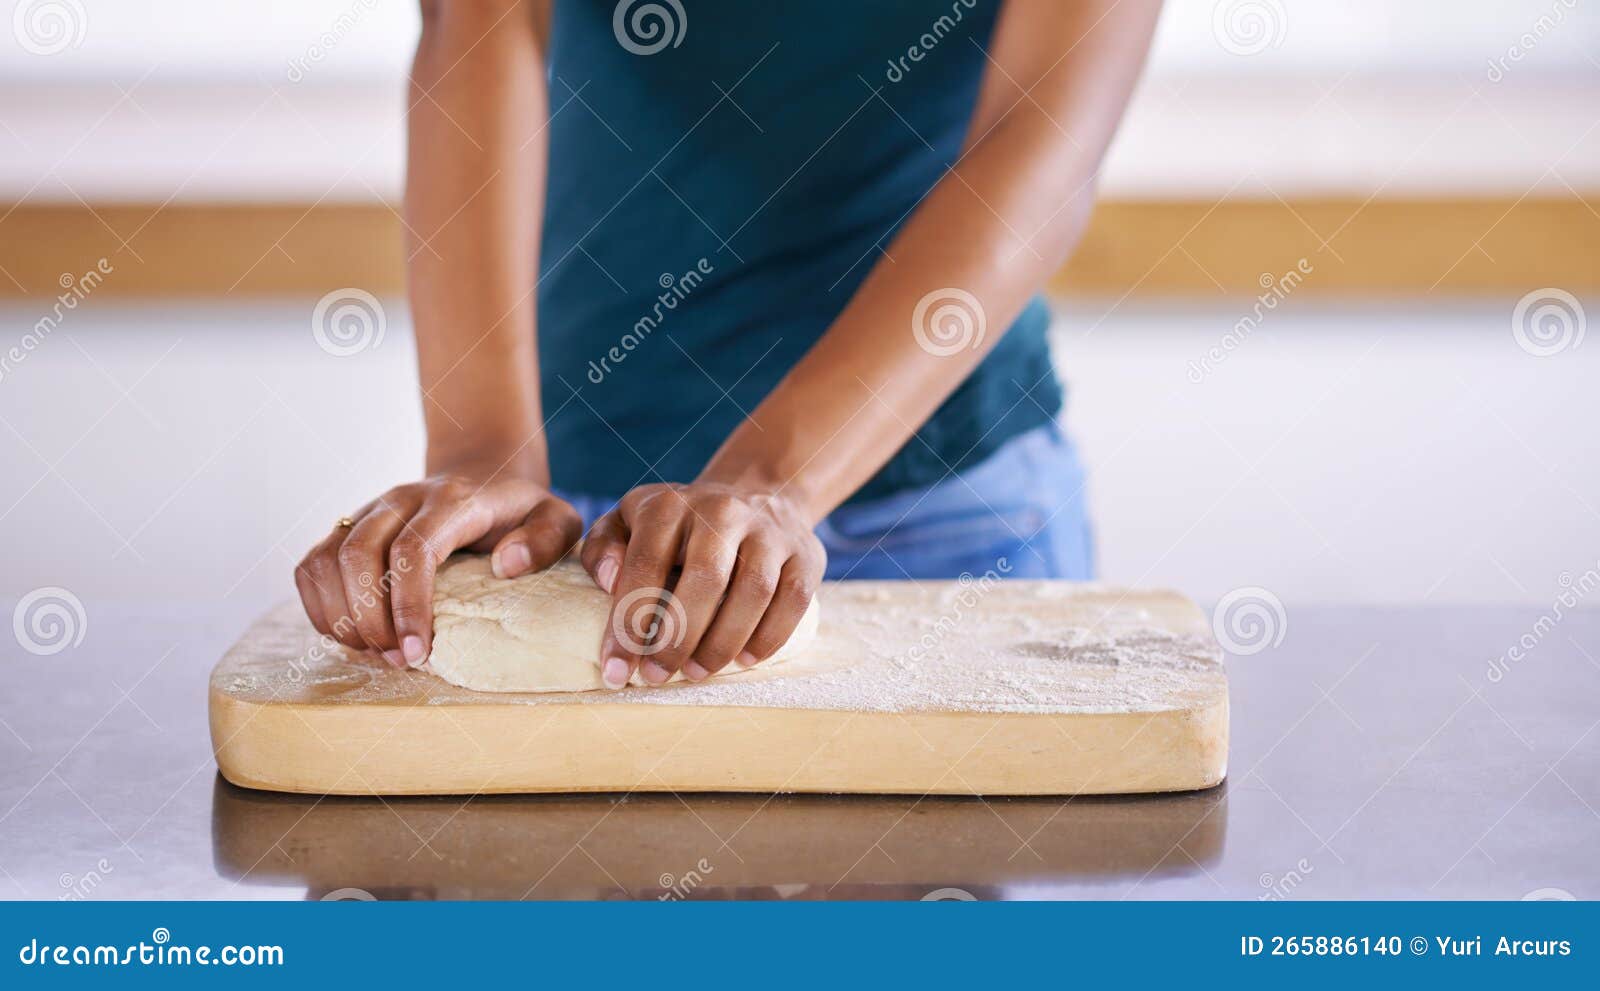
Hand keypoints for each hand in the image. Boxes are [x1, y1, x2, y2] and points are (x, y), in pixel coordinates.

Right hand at [294, 463, 581, 666]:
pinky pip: (310, 567)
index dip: (408, 605)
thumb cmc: (520, 511)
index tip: (419, 652)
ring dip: (341, 618)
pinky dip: (321, 609)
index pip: (413, 549)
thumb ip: (546, 540)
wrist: (483, 474)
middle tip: (399, 661)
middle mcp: (399, 499)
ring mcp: (367, 511)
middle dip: (369, 619)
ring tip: (378, 654)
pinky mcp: (346, 528)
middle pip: (358, 555)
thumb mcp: (556, 518)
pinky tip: (352, 637)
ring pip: (325, 561)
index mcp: (451, 500)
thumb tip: (506, 565)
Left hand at [580, 482, 824, 687]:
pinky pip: (793, 600)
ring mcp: (769, 531)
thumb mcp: (630, 521)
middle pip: (705, 579)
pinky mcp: (805, 554)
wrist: (756, 495)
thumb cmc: (680, 526)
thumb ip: (604, 548)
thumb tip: (609, 583)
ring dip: (722, 644)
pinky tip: (744, 660)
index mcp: (670, 504)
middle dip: (677, 639)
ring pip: (753, 592)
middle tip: (657, 676)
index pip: (646, 565)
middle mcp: (722, 511)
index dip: (628, 624)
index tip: (616, 670)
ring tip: (696, 672)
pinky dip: (769, 637)